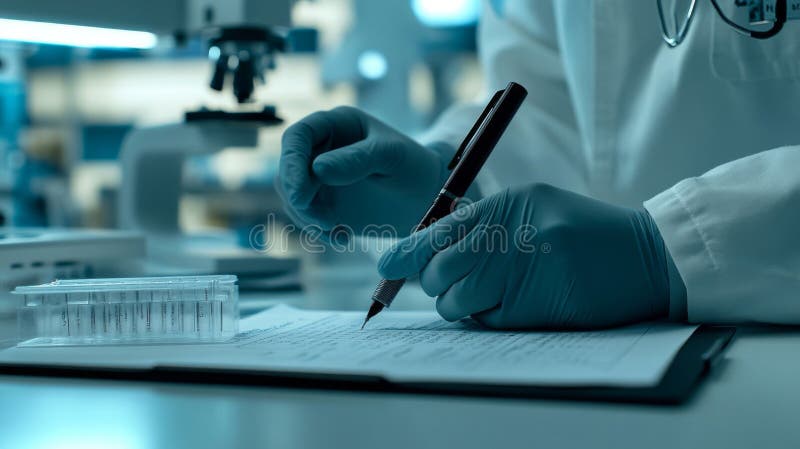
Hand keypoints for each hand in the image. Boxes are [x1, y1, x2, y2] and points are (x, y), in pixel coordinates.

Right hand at [278, 106, 448, 236]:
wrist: (426, 199)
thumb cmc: (414, 168)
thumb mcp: (392, 157)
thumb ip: (358, 159)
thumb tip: (318, 169)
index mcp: (336, 124)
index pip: (297, 137)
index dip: (291, 163)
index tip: (300, 194)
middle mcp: (322, 147)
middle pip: (287, 169)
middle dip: (298, 198)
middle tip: (325, 222)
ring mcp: (319, 176)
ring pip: (292, 195)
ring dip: (307, 217)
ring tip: (339, 230)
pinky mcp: (323, 202)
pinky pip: (304, 216)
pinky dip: (316, 230)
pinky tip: (342, 237)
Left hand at [377, 183, 673, 328]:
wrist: (648, 256)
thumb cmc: (585, 231)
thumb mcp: (533, 207)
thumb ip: (483, 223)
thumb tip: (428, 248)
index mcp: (506, 204)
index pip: (437, 232)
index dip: (407, 254)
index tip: (388, 269)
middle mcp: (510, 234)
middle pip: (439, 270)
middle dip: (435, 284)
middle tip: (454, 284)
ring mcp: (522, 270)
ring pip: (456, 301)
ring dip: (462, 305)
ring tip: (492, 294)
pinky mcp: (536, 305)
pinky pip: (488, 320)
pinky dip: (491, 318)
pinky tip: (519, 302)